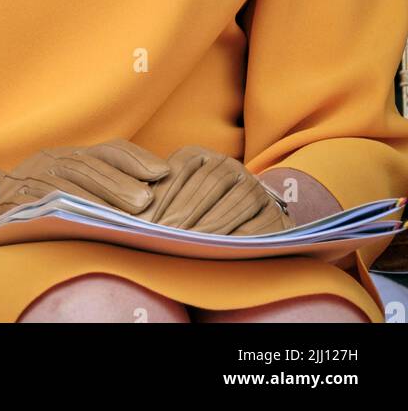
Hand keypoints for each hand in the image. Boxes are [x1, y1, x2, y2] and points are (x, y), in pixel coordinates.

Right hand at [0, 139, 171, 253]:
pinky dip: (64, 209)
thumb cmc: (31, 201)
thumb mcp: (65, 186)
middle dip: (121, 182)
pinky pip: (40, 203)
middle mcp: (50, 161)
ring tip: (129, 215)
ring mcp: (29, 180)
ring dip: (100, 197)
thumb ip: (99, 187)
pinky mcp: (12, 203)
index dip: (136, 159)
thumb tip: (151, 197)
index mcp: (68, 156)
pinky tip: (84, 220)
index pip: (107, 149)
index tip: (163, 172)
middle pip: (89, 165)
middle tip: (148, 202)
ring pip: (68, 184)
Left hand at [134, 145, 295, 234]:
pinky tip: (222, 253)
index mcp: (202, 157)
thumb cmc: (195, 219)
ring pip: (235, 202)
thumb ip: (158, 203)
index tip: (148, 222)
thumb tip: (133, 218)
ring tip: (190, 248)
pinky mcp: (276, 215)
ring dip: (211, 226)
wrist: (243, 231)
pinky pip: (258, 225)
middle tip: (166, 239)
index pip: (182, 166)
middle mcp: (230, 167)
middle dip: (185, 213)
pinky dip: (240, 239)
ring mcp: (256, 188)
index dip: (165, 193)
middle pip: (208, 183)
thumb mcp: (174, 203)